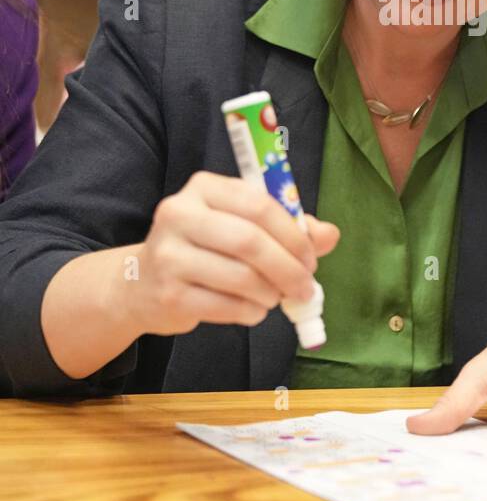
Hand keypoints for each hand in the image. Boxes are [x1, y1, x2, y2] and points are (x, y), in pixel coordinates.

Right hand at [130, 171, 339, 335]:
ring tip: (275, 296)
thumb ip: (287, 227)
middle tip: (305, 286)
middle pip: (250, 241)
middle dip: (288, 268)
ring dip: (270, 293)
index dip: (293, 233)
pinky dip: (251, 312)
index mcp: (203, 188)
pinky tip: (253, 309)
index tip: (312, 257)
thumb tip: (330, 235)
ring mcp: (169, 255)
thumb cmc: (204, 249)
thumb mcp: (241, 226)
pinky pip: (226, 306)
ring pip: (240, 277)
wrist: (141, 285)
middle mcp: (179, 214)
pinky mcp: (168, 293)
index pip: (258, 204)